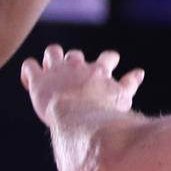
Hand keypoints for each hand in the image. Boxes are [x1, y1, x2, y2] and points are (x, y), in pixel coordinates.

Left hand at [20, 44, 144, 124]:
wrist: (79, 117)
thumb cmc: (103, 112)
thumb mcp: (121, 97)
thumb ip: (130, 83)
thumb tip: (140, 72)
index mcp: (99, 70)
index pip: (108, 58)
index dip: (108, 61)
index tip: (108, 67)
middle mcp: (77, 66)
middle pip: (75, 55)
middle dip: (74, 63)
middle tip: (72, 77)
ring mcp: (57, 71)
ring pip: (52, 52)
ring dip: (51, 59)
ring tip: (49, 71)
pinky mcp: (38, 80)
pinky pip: (30, 66)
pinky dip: (29, 71)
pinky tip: (30, 83)